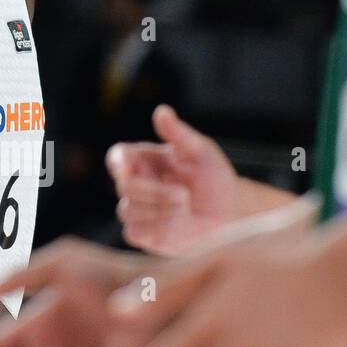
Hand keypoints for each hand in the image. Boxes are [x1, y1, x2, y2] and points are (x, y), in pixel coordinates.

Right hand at [106, 105, 236, 254]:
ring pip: (128, 211)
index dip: (120, 164)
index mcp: (144, 160)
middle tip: (183, 195)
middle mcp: (136, 184)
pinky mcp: (142, 235)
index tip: (132, 168)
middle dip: (154, 193)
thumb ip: (179, 133)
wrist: (228, 213)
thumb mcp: (202, 151)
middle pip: (124, 187)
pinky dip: (155, 229)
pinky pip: (133, 233)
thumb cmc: (214, 178)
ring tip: (185, 209)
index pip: (118, 157)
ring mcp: (137, 211)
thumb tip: (162, 111)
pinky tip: (177, 225)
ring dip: (159, 211)